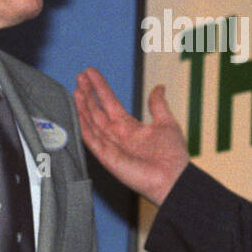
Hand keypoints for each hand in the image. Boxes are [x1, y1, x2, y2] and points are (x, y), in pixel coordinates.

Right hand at [74, 66, 189, 206]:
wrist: (174, 178)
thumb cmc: (173, 156)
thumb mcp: (166, 123)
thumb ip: (158, 105)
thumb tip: (159, 87)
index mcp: (129, 127)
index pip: (110, 103)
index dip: (100, 88)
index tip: (90, 73)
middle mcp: (117, 136)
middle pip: (97, 111)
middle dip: (88, 94)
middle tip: (79, 76)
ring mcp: (111, 147)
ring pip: (91, 123)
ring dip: (83, 107)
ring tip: (76, 90)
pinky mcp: (107, 158)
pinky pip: (92, 140)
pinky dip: (84, 127)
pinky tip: (78, 113)